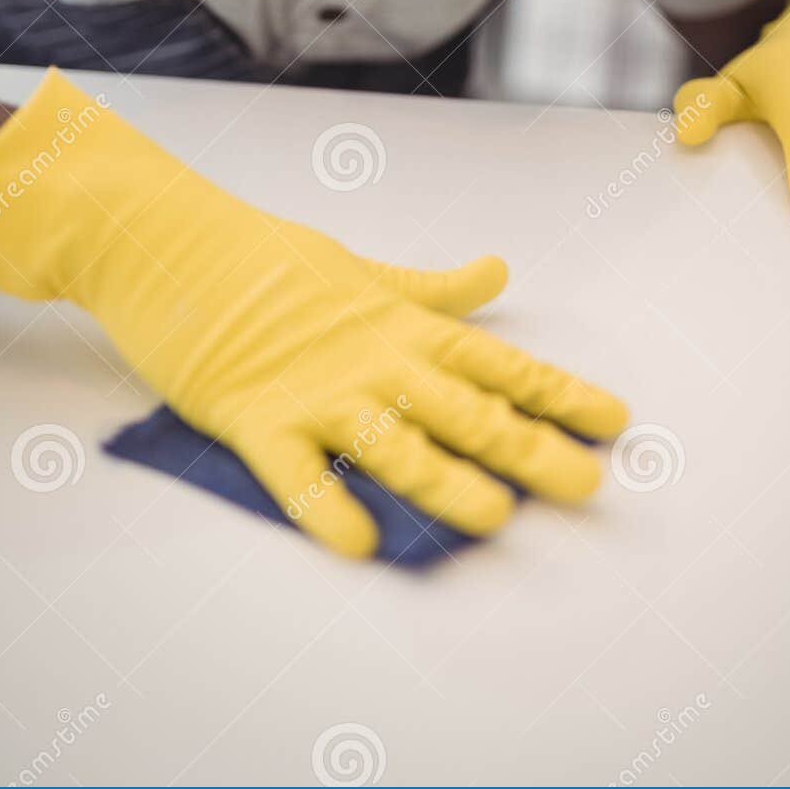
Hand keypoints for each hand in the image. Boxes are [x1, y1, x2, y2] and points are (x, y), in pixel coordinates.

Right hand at [0, 69, 627, 555]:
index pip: (497, 363)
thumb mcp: (365, 270)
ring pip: (391, 442)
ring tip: (493, 518)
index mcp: (402, 327)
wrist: (174, 244)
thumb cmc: (270, 258)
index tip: (615, 423)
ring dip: (444, 482)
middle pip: (462, 408)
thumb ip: (434, 289)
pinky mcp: (251, 418)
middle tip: (584, 485)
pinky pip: (294, 473)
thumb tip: (499, 272)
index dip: (558, 393)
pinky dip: (327, 509)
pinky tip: (361, 545)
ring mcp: (313, 390)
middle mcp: (372, 360)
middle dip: (526, 448)